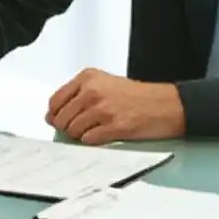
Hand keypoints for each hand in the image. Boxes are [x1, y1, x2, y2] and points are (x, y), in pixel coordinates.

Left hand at [46, 68, 185, 144]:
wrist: (166, 105)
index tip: (59, 121)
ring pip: (73, 130)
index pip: (56, 101)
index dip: (54, 115)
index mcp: (88, 77)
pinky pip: (89, 139)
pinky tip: (102, 136)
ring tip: (93, 131)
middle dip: (67, 128)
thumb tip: (52, 117)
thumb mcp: (104, 84)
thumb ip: (77, 95)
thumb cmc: (137, 96)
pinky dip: (91, 141)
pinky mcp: (115, 126)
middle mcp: (93, 91)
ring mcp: (103, 109)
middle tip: (79, 129)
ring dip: (79, 136)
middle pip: (62, 118)